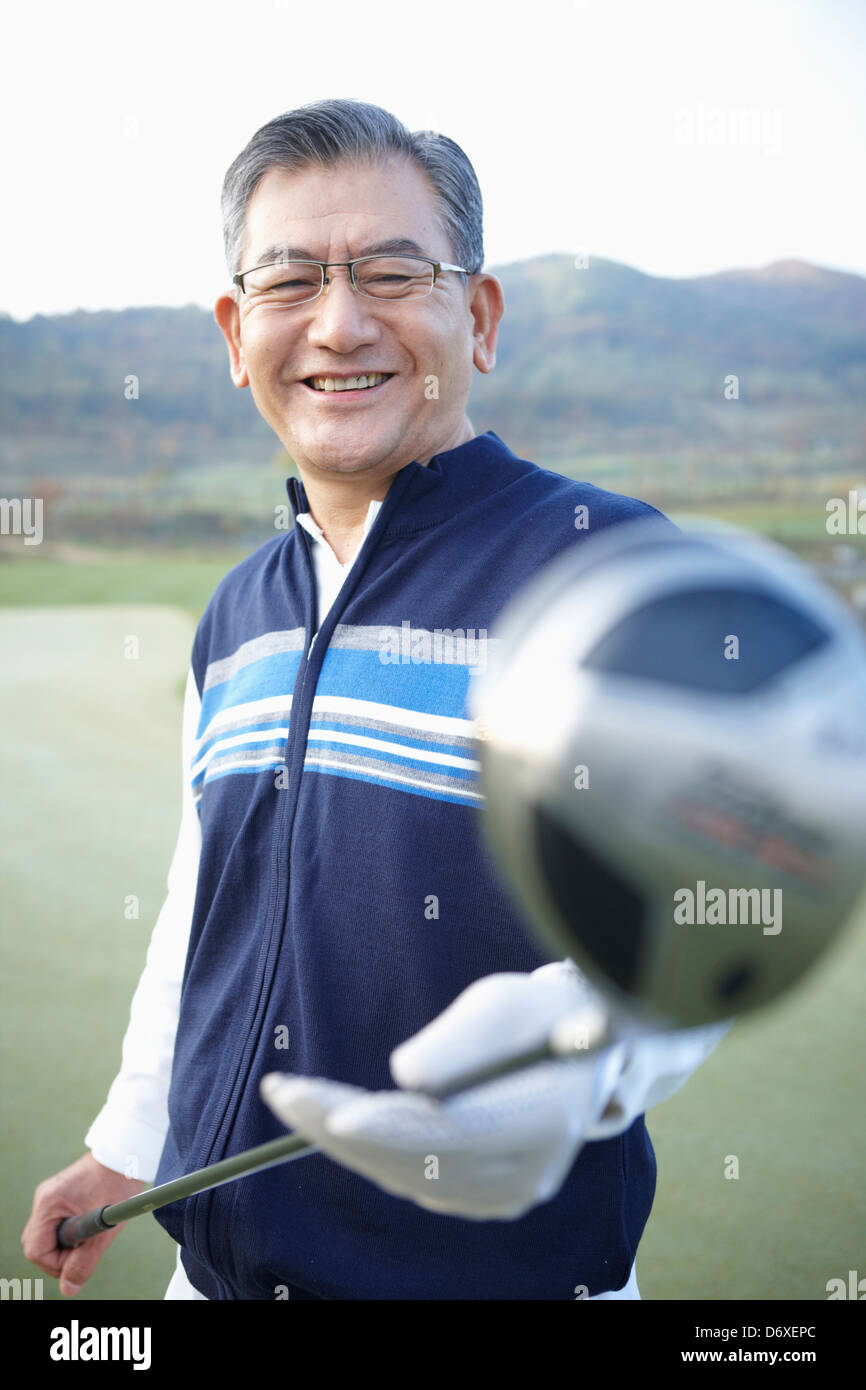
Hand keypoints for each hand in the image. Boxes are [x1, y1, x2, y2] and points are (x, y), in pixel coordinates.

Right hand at [21, 1153, 145, 1296]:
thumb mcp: (103, 1229)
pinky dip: (71, 1231)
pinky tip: (91, 1223)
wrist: (127, 1153)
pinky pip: (56, 1224)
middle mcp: (44, 1199)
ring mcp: (50, 1196)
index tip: (80, 1259)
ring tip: (92, 1232)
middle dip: (59, 1256)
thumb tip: (68, 1289)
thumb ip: (84, 1262)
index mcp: (48, 1204)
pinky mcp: (60, 1195)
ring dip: (67, 1243)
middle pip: (37, 1244)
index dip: (56, 1264)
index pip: (36, 1251)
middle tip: (86, 1249)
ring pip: (47, 1236)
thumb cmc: (117, 1185)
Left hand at [261, 960, 627, 1219]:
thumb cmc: (538, 1010)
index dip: (390, 1127)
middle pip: (417, 1162)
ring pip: (406, 1176)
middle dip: (339, 1126)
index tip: (334, 1113)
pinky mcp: (487, 1198)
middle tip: (281, 1093)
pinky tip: (334, 1120)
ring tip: (293, 1099)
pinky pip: (414, 1181)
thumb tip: (404, 1076)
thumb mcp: (501, 1002)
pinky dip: (371, 1151)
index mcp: (546, 1118)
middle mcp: (530, 1173)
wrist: (586, 1048)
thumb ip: (456, 1041)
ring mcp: (510, 1195)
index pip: (456, 1135)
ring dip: (343, 1139)